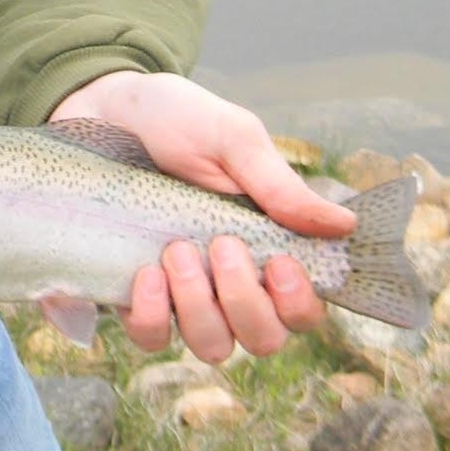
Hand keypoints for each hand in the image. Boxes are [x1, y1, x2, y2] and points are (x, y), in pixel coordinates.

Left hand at [51, 71, 355, 362]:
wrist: (104, 105)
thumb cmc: (176, 120)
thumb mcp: (233, 141)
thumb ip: (281, 188)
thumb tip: (345, 226)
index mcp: (264, 245)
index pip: (301, 309)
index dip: (298, 304)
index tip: (280, 264)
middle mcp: (227, 280)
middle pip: (263, 339)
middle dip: (245, 301)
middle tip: (221, 245)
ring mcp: (181, 293)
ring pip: (211, 345)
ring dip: (199, 307)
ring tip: (177, 251)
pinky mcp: (132, 295)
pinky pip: (150, 336)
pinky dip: (152, 315)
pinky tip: (146, 272)